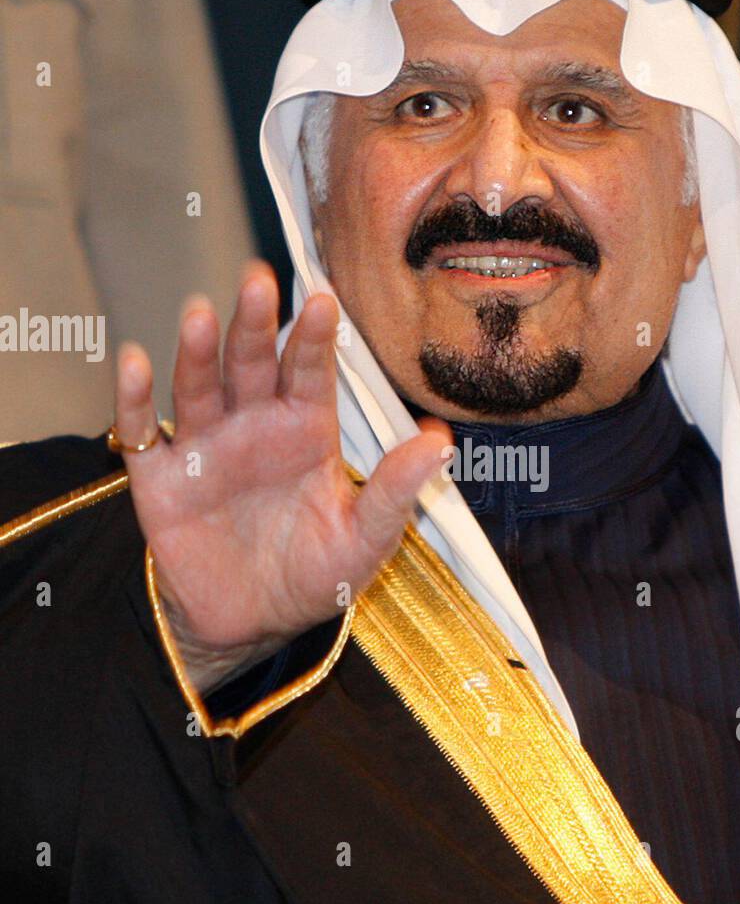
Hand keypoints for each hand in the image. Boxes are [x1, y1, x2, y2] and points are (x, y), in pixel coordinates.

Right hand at [113, 261, 451, 692]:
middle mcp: (253, 425)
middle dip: (254, 322)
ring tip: (198, 312)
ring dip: (197, 350)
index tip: (324, 301)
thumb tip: (442, 444)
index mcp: (305, 430)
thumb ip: (396, 490)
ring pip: (198, 386)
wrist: (252, 624)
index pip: (310, 373)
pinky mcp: (159, 478)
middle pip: (251, 362)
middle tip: (259, 279)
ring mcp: (203, 446)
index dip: (314, 339)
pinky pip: (141, 433)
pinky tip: (135, 363)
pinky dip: (133, 400)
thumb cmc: (313, 574)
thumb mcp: (365, 539)